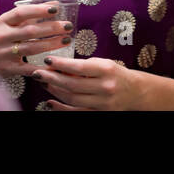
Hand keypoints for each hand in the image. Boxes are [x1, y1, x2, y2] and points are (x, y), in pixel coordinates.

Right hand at [0, 3, 71, 77]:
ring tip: (66, 40)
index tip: (55, 9)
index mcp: (2, 22)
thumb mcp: (4, 23)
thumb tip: (53, 6)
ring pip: (32, 48)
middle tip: (68, 26)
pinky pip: (28, 68)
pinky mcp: (9, 69)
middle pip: (30, 31)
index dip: (39, 10)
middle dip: (51, 28)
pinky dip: (42, 67)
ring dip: (51, 44)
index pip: (21, 13)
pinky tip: (55, 63)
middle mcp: (3, 37)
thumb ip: (25, 16)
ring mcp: (5, 54)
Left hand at [31, 56, 149, 110]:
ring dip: (55, 91)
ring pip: (72, 98)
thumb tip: (59, 67)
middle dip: (52, 78)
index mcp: (106, 69)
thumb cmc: (116, 74)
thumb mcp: (104, 63)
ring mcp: (102, 102)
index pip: (79, 67)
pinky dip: (61, 108)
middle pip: (72, 84)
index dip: (61, 64)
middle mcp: (105, 86)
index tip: (47, 60)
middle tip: (38, 73)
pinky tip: (50, 102)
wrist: (135, 92)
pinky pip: (76, 112)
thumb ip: (85, 65)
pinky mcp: (99, 113)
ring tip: (44, 83)